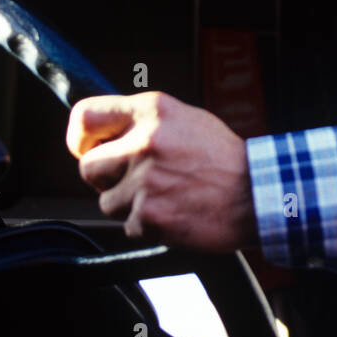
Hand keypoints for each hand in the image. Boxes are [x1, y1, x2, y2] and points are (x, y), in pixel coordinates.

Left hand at [66, 91, 257, 252]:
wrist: (256, 194)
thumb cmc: (222, 158)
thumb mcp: (184, 119)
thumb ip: (144, 122)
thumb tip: (103, 135)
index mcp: (152, 111)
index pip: (86, 116)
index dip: (80, 138)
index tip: (87, 148)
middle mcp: (144, 142)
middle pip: (88, 167)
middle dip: (107, 178)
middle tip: (136, 181)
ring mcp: (145, 180)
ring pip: (106, 201)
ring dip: (129, 205)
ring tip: (165, 196)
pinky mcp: (149, 215)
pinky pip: (128, 226)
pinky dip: (148, 225)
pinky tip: (174, 212)